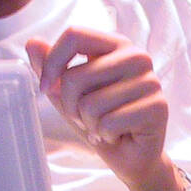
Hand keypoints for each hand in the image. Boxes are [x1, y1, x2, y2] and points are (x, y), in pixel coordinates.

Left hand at [27, 28, 184, 190]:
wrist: (131, 155)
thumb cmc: (101, 119)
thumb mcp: (69, 94)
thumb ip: (52, 68)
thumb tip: (32, 43)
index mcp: (115, 45)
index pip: (75, 35)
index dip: (51, 63)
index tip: (45, 88)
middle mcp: (136, 57)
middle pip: (76, 76)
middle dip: (69, 106)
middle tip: (85, 117)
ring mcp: (150, 81)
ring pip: (90, 104)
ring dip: (89, 124)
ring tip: (103, 126)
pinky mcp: (158, 107)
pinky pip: (109, 123)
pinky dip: (105, 135)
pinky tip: (117, 135)